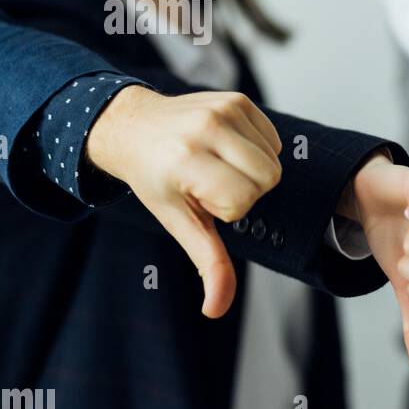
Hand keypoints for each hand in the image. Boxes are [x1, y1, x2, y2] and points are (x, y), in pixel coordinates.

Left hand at [86, 86, 281, 318]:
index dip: (227, 208)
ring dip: (252, 170)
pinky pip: (273, 137)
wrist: (134, 126)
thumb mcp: (177, 222)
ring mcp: (222, 109)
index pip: (242, 199)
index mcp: (186, 161)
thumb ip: (207, 262)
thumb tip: (217, 309)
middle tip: (212, 184)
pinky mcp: (236, 99)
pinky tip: (227, 148)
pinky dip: (258, 149)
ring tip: (218, 165)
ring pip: (274, 159)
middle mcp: (205, 129)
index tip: (200, 198)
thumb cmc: (155, 178)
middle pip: (268, 178)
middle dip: (246, 189)